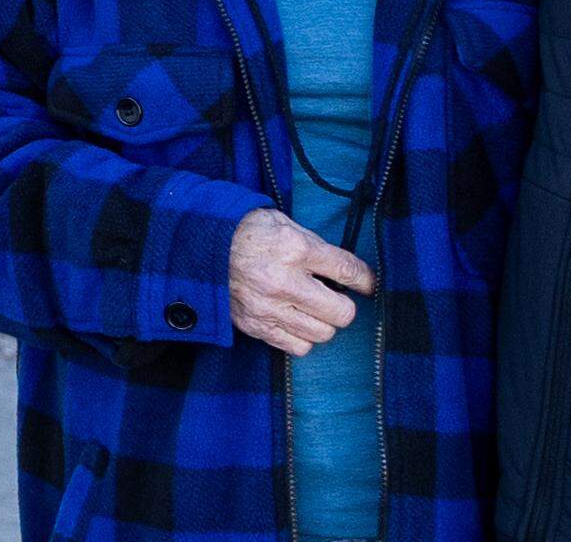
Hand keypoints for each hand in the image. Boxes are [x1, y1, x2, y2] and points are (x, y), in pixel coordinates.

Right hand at [226, 207, 371, 355]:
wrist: (202, 246)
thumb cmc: (248, 231)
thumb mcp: (285, 223)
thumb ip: (315, 246)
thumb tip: (345, 270)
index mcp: (294, 248)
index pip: (346, 269)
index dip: (365, 280)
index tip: (368, 284)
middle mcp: (284, 281)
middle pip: (341, 313)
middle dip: (344, 306)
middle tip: (336, 297)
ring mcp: (269, 307)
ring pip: (322, 334)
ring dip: (324, 323)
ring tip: (314, 309)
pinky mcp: (256, 326)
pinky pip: (297, 347)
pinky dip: (302, 337)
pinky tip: (296, 320)